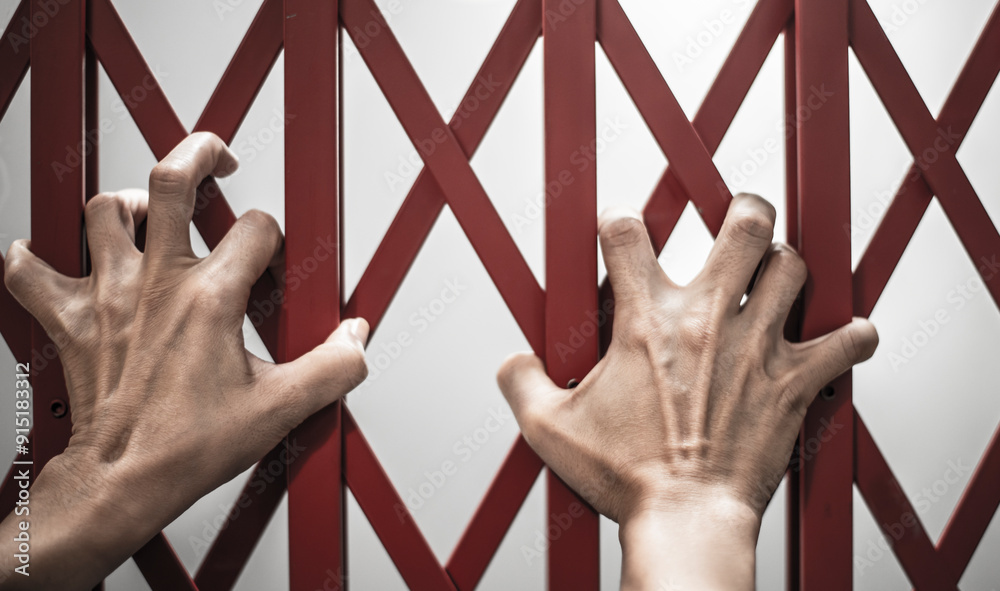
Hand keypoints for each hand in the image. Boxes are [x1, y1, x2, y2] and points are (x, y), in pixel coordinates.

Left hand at [0, 133, 368, 589]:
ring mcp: (107, 296)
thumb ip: (333, 368)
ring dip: (127, 203)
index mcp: (210, 298)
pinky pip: (30, 273)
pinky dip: (33, 259)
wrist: (121, 483)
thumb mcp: (279, 409)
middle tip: (217, 158)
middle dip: (200, 154)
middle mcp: (156, 284)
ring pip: (102, 212)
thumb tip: (357, 338)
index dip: (274, 238)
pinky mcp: (70, 321)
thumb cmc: (189, 447)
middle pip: (171, 183)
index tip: (271, 265)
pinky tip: (47, 255)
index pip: (256, 229)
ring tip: (149, 212)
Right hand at [497, 194, 876, 589]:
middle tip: (741, 218)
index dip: (621, 221)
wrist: (685, 520)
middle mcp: (705, 319)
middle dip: (745, 210)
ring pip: (794, 268)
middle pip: (744, 225)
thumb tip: (511, 363)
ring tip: (776, 278)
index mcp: (645, 321)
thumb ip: (522, 384)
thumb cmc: (622, 476)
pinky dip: (851, 337)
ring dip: (787, 267)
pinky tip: (843, 338)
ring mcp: (756, 347)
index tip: (623, 231)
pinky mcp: (793, 382)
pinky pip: (846, 342)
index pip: (628, 234)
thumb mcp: (550, 429)